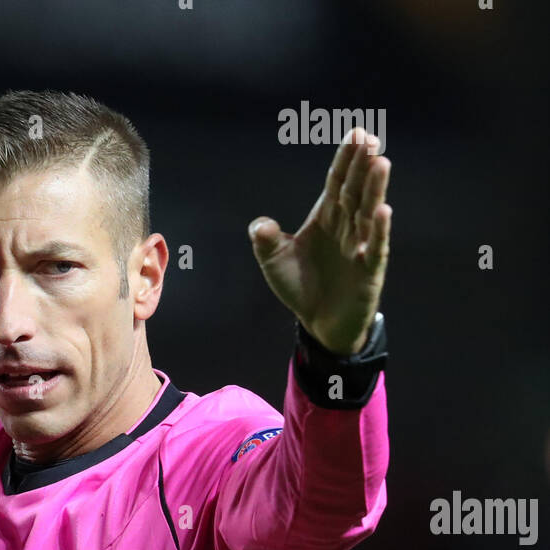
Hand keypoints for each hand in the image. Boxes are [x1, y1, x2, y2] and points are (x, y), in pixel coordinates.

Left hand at [247, 128, 391, 355]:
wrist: (319, 323)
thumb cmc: (301, 286)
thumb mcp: (275, 262)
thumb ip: (265, 241)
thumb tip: (259, 225)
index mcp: (326, 217)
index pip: (337, 182)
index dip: (345, 159)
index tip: (355, 133)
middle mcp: (347, 226)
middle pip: (355, 190)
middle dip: (362, 165)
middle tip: (370, 138)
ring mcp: (360, 246)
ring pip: (368, 212)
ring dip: (375, 188)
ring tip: (381, 162)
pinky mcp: (369, 270)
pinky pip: (375, 247)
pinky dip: (378, 230)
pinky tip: (383, 211)